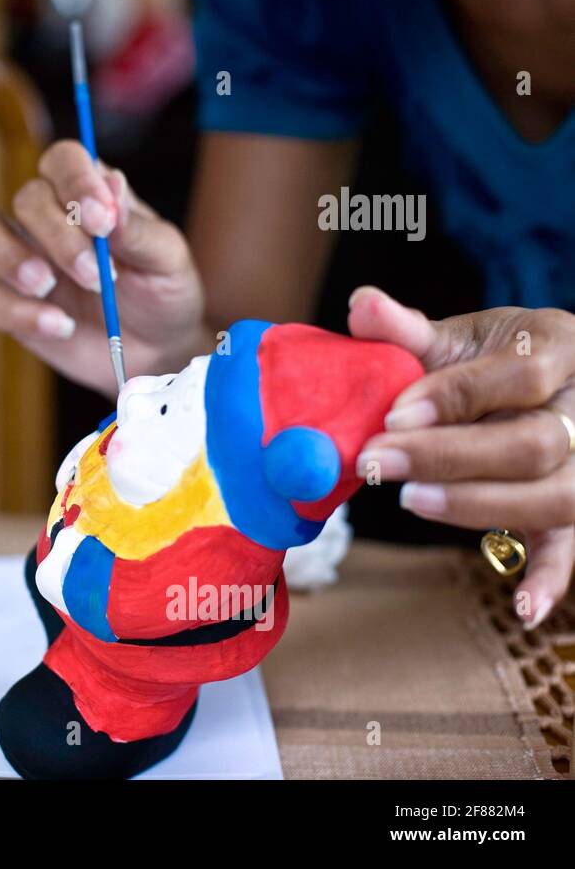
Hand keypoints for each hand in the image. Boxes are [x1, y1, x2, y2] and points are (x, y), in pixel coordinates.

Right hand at [0, 141, 206, 397]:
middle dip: (58, 237)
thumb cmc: (162, 291)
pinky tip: (61, 326)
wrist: (156, 349)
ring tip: (46, 286)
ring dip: (8, 255)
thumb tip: (111, 182)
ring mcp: (20, 257)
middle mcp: (46, 217)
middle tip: (97, 276)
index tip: (103, 221)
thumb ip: (137, 227)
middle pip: (26, 198)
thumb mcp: (166, 259)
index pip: (63, 160)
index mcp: (87, 193)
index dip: (75, 181)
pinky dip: (21, 313)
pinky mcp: (8, 302)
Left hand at [348, 286, 574, 627]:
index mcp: (560, 345)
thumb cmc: (487, 360)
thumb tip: (360, 303)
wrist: (537, 379)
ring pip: (558, 495)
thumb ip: (405, 329)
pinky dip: (551, 580)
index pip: (520, 374)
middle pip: (539, 442)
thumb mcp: (454, 337)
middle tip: (376, 463)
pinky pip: (574, 546)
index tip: (391, 415)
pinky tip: (522, 610)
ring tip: (409, 502)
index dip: (455, 397)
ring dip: (481, 505)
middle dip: (452, 456)